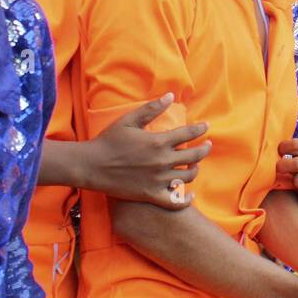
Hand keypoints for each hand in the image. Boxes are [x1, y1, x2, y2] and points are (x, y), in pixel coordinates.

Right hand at [86, 94, 209, 207]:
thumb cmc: (109, 141)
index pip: (188, 134)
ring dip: (195, 169)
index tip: (206, 126)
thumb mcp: (129, 120)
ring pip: (188, 176)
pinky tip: (190, 195)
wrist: (90, 166)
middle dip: (205, 148)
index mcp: (158, 142)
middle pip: (194, 155)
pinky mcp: (150, 195)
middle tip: (207, 145)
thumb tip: (170, 96)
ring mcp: (158, 180)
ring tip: (195, 164)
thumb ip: (151, 108)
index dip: (200, 129)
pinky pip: (175, 201)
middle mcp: (162, 161)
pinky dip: (186, 199)